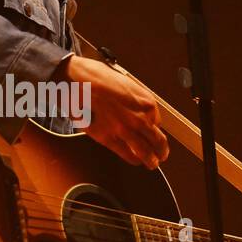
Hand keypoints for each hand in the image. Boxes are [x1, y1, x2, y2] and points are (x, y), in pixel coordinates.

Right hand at [53, 55, 168, 168]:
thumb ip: (136, 100)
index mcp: (146, 102)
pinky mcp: (108, 138)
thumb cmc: (98, 78)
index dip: (155, 129)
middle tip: (162, 154)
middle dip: (162, 150)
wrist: (79, 81)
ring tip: (152, 164)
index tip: (154, 132)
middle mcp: (139, 118)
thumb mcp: (127, 84)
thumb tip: (140, 110)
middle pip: (157, 140)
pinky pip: (127, 154)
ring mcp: (124, 130)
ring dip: (151, 160)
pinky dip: (134, 160)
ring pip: (145, 151)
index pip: (158, 122)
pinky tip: (136, 161)